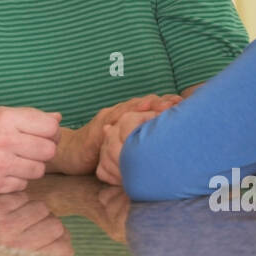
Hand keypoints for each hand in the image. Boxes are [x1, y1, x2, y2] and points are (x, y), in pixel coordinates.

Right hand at [0, 106, 60, 194]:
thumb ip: (27, 116)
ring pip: (39, 170)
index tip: (44, 134)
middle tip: (30, 149)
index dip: (51, 132)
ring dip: (31, 166)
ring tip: (15, 160)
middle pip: (49, 150)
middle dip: (44, 150)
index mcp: (4, 118)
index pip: (50, 127)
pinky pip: (23, 184)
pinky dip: (17, 179)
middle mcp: (2, 141)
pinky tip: (3, 171)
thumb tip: (58, 118)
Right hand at [54, 94, 181, 174]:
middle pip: (142, 104)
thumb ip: (140, 143)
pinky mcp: (95, 129)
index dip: (166, 104)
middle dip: (160, 102)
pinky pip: (110, 121)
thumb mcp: (125, 146)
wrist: (70, 153)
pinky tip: (132, 116)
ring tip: (160, 106)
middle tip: (177, 103)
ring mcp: (106, 119)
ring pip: (128, 109)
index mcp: (128, 117)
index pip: (150, 107)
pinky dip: (122, 117)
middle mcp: (118, 114)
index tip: (185, 104)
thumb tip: (167, 146)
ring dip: (144, 106)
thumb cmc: (100, 151)